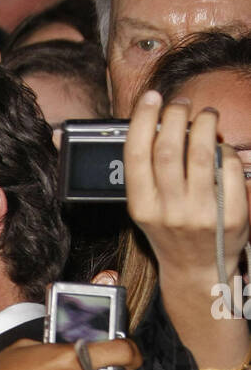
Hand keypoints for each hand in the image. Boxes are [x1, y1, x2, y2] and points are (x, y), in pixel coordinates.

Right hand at [126, 91, 249, 284]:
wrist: (196, 270)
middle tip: (182, 104)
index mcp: (143, 207)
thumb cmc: (170, 232)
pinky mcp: (231, 215)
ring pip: (203, 154)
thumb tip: (154, 124)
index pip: (137, 154)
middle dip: (176, 115)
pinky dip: (225, 151)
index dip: (143, 120)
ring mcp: (202, 214)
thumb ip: (146, 173)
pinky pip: (229, 170)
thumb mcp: (148, 208)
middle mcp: (170, 212)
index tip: (151, 98)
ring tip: (206, 116)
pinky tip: (220, 149)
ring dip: (205, 124)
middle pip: (170, 149)